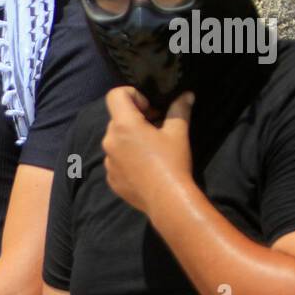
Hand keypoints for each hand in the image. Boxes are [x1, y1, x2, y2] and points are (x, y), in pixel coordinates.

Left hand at [101, 87, 194, 214]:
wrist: (166, 200)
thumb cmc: (172, 162)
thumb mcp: (178, 132)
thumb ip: (179, 109)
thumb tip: (186, 95)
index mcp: (123, 125)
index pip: (116, 95)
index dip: (134, 95)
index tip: (150, 110)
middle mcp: (109, 141)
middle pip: (118, 119)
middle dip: (136, 119)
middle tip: (157, 128)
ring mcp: (108, 161)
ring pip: (116, 140)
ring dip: (131, 139)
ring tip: (153, 150)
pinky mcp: (110, 177)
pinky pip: (116, 160)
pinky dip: (128, 158)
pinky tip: (146, 167)